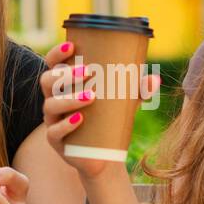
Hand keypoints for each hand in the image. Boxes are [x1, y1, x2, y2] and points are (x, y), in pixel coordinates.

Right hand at [40, 40, 161, 179]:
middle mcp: (54, 101)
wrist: (105, 157)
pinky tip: (80, 119)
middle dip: (65, 74)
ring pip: (51, 106)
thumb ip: (139, 90)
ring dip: (69, 98)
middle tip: (89, 71)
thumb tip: (155, 79)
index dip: (57, 53)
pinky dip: (66, 125)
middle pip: (48, 82)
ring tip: (91, 96)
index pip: (52, 64)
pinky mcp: (56, 143)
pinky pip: (54, 132)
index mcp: (64, 86)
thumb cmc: (110, 121)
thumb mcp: (126, 103)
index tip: (72, 46)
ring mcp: (53, 122)